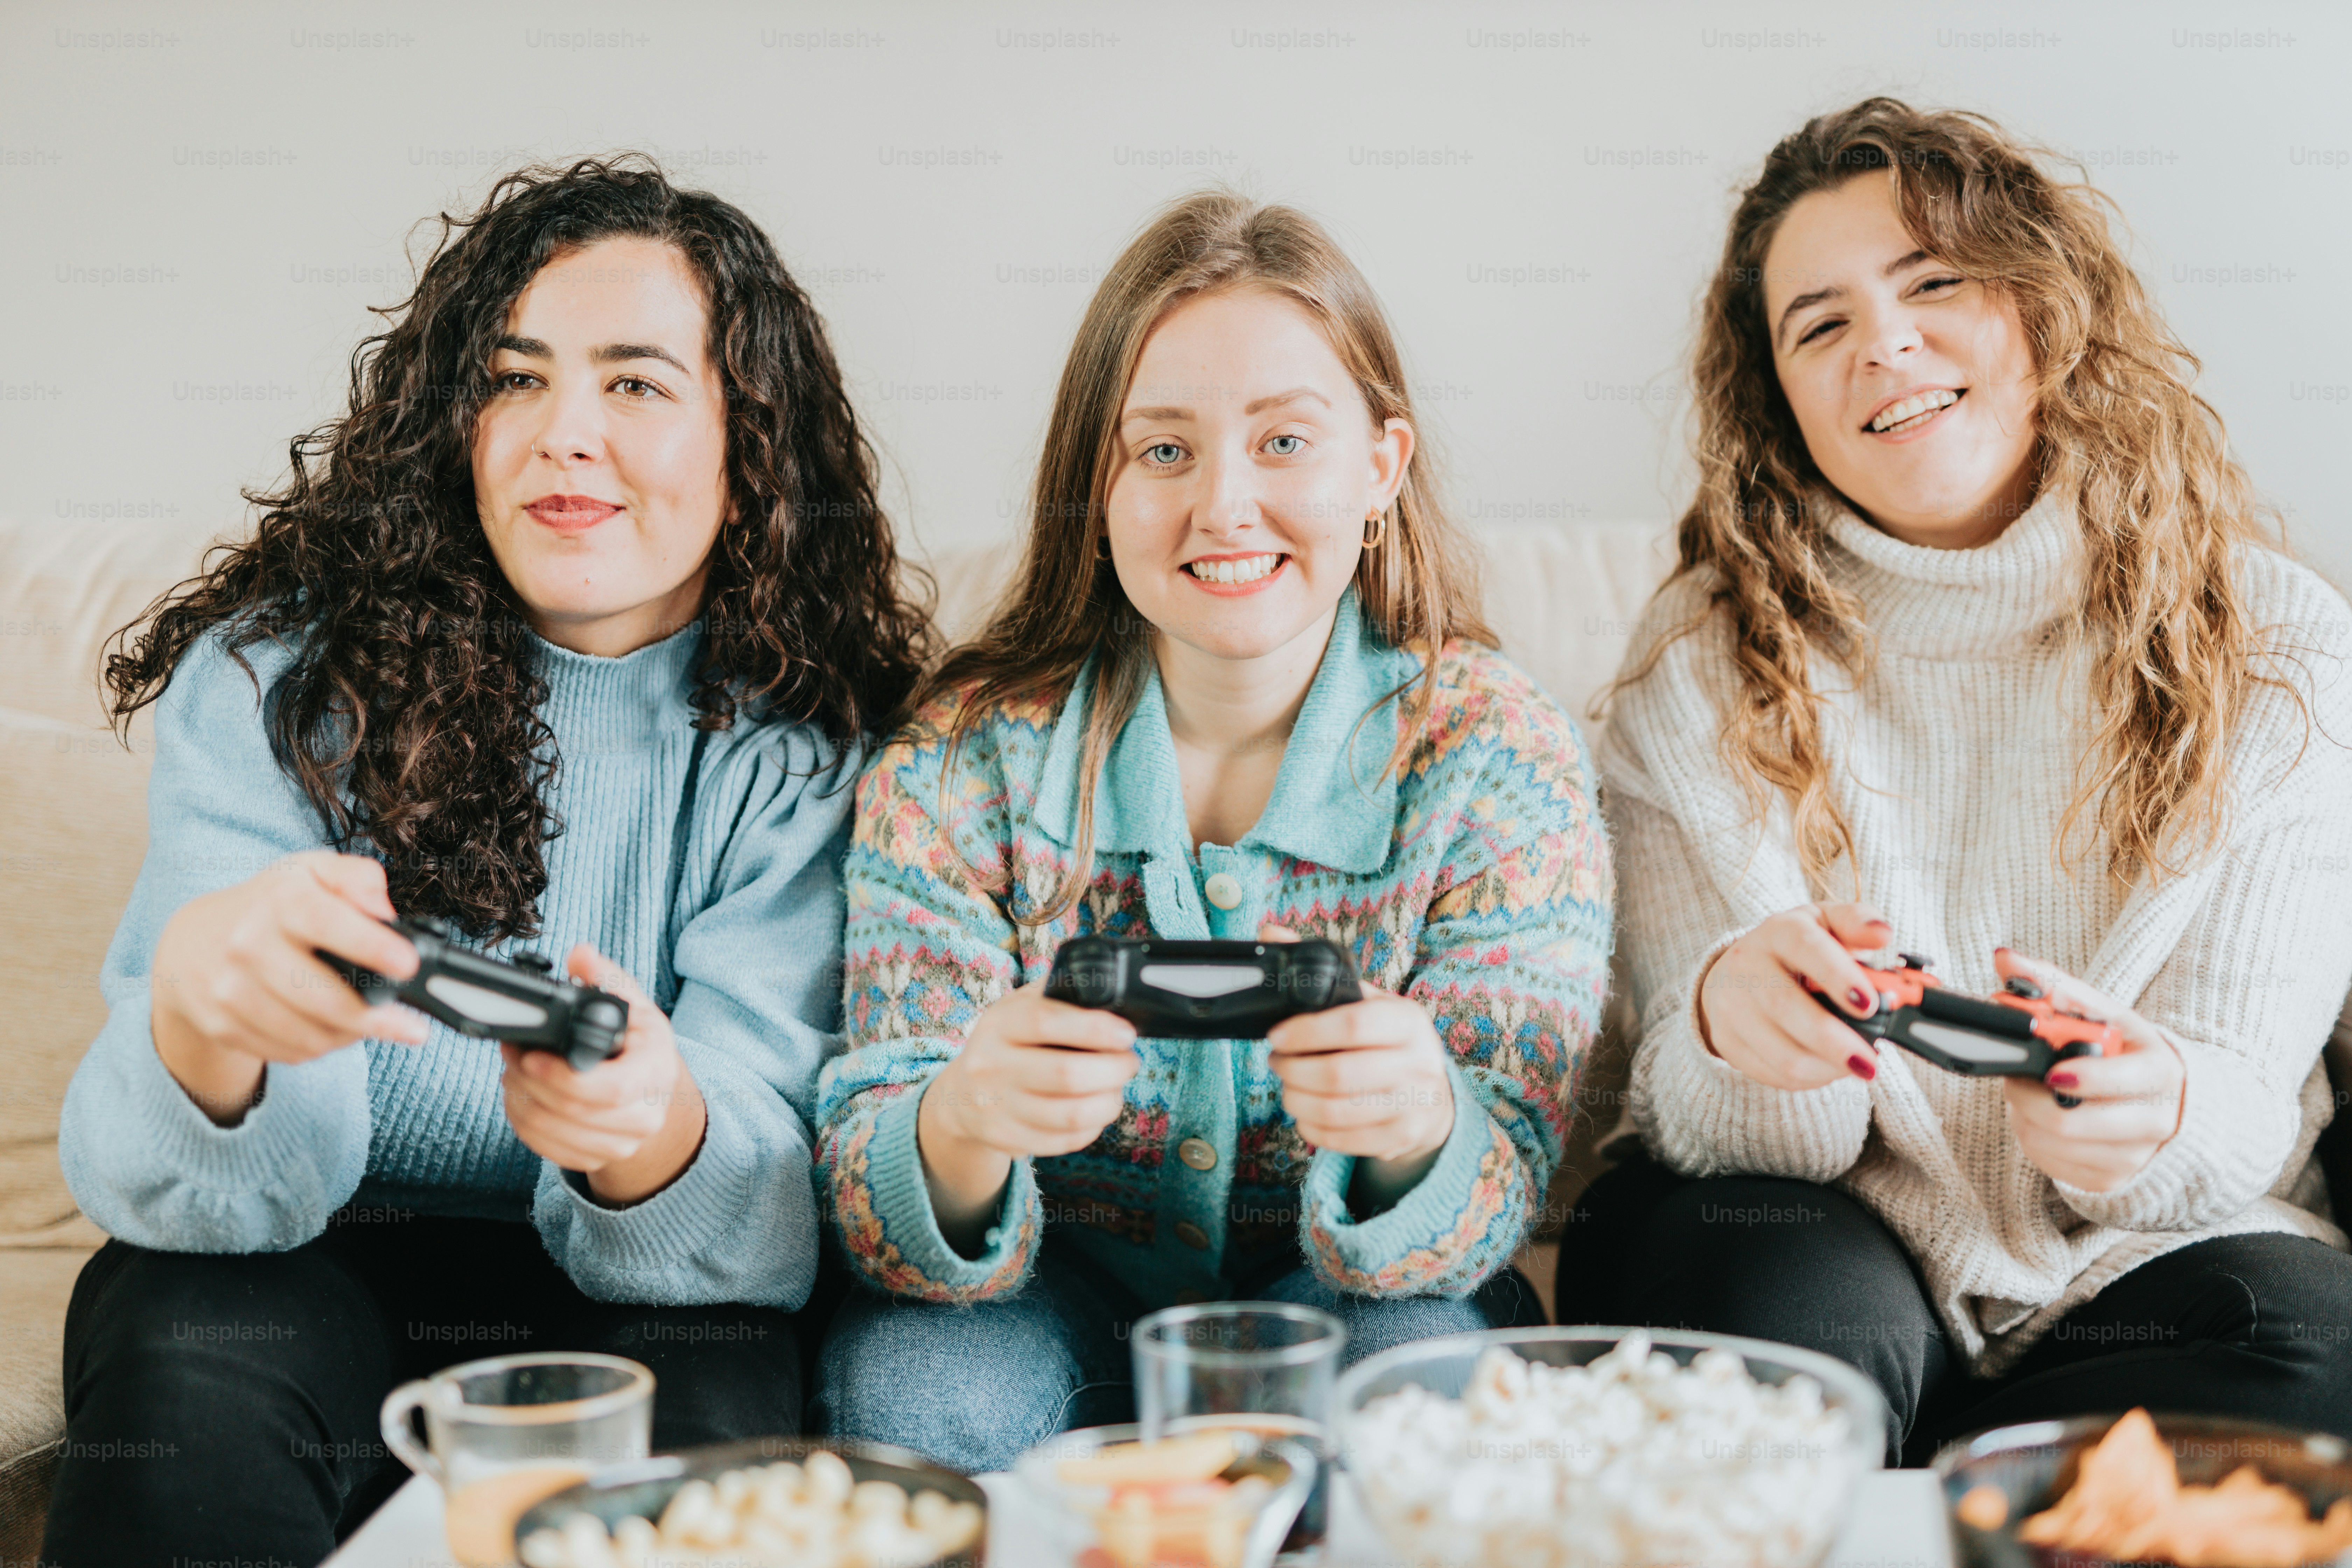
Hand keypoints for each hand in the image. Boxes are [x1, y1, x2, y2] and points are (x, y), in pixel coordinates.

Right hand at [151, 850, 428, 1123]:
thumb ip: (357, 878)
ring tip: (369, 1024)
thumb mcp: (313, 872)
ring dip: (350, 1037)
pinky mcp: (222, 1025)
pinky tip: (332, 1031)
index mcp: (280, 901)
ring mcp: (230, 990)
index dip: (371, 946)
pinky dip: (320, 1047)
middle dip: (376, 1018)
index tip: (408, 965)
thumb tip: (383, 910)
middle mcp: (248, 945)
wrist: (192, 941)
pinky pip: (289, 1052)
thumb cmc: (270, 905)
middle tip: (410, 1026)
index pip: (326, 923)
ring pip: (310, 1037)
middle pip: (323, 999)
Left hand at [500, 945, 706, 1205]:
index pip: (610, 1090)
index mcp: (657, 1074)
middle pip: (573, 1112)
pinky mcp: (594, 1159)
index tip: (529, 1056)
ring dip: (519, 1099)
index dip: (561, 1077)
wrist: (653, 1097)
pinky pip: (545, 1149)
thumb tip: (580, 954)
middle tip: (510, 1053)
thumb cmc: (640, 1047)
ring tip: (512, 1070)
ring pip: (552, 1132)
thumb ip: (607, 979)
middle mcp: (644, 1118)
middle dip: (529, 1081)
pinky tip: (520, 1095)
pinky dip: (522, 1121)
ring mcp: (620, 1145)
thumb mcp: (634, 1007)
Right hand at [917, 979, 1139, 1252]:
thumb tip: (1108, 988)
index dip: (1096, 1028)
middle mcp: (991, 1066)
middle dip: (1114, 1069)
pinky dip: (1093, 1127)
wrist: (961, 1095)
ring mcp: (997, 1107)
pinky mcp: (1007, 1139)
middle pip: (1067, 1074)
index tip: (1126, 1034)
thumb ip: (1058, 993)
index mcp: (999, 1024)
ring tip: (1116, 1088)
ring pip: (1072, 1114)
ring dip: (1109, 1102)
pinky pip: (1065, 1140)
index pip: (1047, 1022)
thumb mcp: (1020, 1006)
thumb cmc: (1007, 1042)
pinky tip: (1096, 1111)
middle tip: (1129, 1062)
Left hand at [1260, 923, 1454, 1203]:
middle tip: (1276, 1062)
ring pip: (1336, 1111)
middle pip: (1338, 1075)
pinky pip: (1341, 1140)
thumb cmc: (1387, 1041)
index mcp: (1407, 1020)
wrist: (1432, 1097)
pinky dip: (1311, 1127)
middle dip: (1292, 1070)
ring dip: (1296, 1099)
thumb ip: (1321, 970)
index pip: (1352, 1024)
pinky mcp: (1401, 1139)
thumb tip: (1268, 931)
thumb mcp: (1367, 1001)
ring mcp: (1412, 1105)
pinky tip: (1305, 1112)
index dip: (1304, 1032)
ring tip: (1287, 1085)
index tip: (1276, 1035)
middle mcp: (1417, 1062)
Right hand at [1697, 902, 1890, 1090]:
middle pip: (1786, 1008)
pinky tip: (1826, 1066)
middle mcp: (1746, 964)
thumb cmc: (1798, 950)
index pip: (1805, 946)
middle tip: (1871, 1062)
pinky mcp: (1726, 1040)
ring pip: (1781, 1052)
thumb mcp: (1826, 924)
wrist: (1738, 971)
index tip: (1869, 1004)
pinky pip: (1773, 1073)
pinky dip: (1809, 1077)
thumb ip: (1858, 923)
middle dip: (1835, 1041)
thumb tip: (1883, 933)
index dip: (1837, 976)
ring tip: (1855, 1065)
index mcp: (1779, 930)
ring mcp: (1731, 1005)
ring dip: (1827, 1067)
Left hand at [1994, 948, 2184, 1192]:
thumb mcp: (2105, 1014)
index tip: (2051, 1070)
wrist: (2171, 1104)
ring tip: (2032, 1091)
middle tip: (2018, 1075)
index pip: (2118, 1082)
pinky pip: (2051, 1163)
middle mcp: (2155, 1121)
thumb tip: (2004, 958)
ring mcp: (2133, 1157)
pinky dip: (2033, 1137)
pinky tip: (2042, 1116)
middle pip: (2071, 1122)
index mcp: (2161, 1073)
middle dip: (2028, 1096)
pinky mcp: (2110, 1180)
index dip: (2080, 1077)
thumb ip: (2055, 986)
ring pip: (2052, 1143)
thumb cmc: (2129, 1053)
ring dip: (2025, 1115)